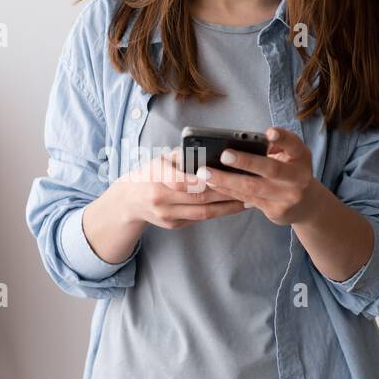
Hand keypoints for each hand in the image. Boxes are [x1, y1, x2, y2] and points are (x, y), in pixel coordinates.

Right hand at [115, 146, 246, 229]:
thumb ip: (183, 155)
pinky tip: (233, 206)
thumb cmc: (150, 173)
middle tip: (247, 187)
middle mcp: (161, 200)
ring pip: (203, 213)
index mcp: (156, 178)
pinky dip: (218, 212)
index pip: (181, 181)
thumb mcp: (161, 159)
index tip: (223, 175)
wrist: (130, 200)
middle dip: (225, 193)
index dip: (203, 181)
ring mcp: (167, 216)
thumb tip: (212, 153)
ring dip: (228, 207)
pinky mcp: (173, 225)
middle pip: (198, 199)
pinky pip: (200, 218)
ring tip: (248, 200)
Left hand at [194, 126, 322, 226]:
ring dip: (226, 179)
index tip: (268, 133)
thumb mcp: (292, 156)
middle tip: (224, 155)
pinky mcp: (275, 211)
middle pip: (271, 169)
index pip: (293, 144)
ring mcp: (287, 197)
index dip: (282, 138)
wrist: (307, 206)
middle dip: (246, 162)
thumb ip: (277, 146)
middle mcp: (298, 177)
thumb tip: (247, 141)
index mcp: (301, 157)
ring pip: (253, 187)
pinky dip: (228, 190)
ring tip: (206, 173)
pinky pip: (247, 198)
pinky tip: (213, 183)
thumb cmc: (291, 173)